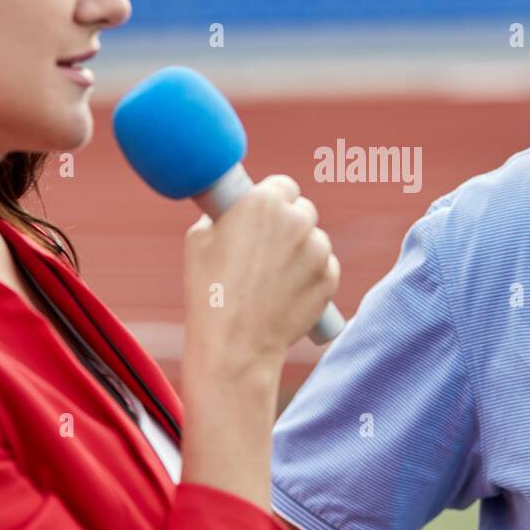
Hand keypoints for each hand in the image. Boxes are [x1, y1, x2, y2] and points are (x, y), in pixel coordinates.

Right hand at [181, 174, 339, 386]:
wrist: (235, 344)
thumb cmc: (209, 290)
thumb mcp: (199, 237)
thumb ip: (225, 215)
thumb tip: (233, 209)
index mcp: (264, 201)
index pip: (282, 185)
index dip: (272, 201)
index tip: (263, 216)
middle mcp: (297, 219)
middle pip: (302, 211)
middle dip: (289, 225)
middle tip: (267, 250)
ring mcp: (318, 249)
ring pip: (315, 241)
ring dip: (302, 252)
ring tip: (273, 279)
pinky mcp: (330, 278)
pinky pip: (325, 268)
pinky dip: (311, 277)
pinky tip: (286, 293)